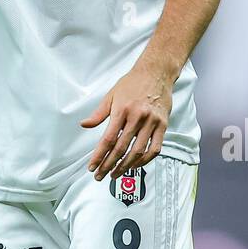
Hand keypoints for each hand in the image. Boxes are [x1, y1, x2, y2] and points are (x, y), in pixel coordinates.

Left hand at [82, 65, 172, 179]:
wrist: (156, 73)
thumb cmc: (132, 83)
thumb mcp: (111, 95)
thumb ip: (98, 113)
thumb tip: (84, 125)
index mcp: (122, 110)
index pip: (108, 139)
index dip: (99, 155)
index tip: (92, 166)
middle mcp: (137, 117)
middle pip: (121, 148)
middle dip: (109, 165)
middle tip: (101, 175)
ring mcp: (151, 122)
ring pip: (138, 151)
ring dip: (126, 166)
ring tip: (116, 174)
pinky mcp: (163, 125)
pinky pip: (155, 148)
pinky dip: (145, 160)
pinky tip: (135, 165)